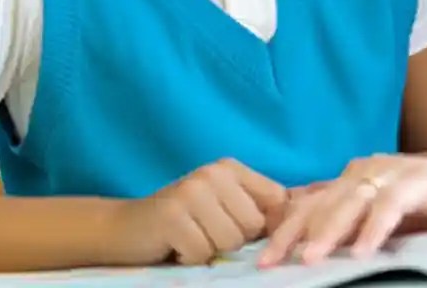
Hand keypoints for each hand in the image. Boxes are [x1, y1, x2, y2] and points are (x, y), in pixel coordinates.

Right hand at [108, 158, 286, 265]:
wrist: (126, 227)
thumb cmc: (183, 221)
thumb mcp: (223, 204)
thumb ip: (255, 206)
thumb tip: (300, 216)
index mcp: (231, 168)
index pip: (277, 198)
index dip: (269, 224)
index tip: (249, 233)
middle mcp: (213, 173)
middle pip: (253, 225)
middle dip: (233, 240)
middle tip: (207, 232)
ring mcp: (191, 191)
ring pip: (230, 241)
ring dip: (210, 249)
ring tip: (192, 237)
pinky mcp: (173, 215)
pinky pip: (202, 252)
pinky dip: (189, 257)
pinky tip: (177, 245)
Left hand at [258, 154, 426, 267]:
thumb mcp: (390, 229)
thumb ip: (355, 233)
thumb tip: (312, 257)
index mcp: (358, 181)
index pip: (310, 204)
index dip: (284, 231)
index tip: (263, 262)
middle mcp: (371, 170)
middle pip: (322, 202)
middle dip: (296, 235)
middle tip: (274, 264)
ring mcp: (398, 171)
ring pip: (352, 200)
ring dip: (330, 231)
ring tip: (311, 260)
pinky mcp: (425, 180)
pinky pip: (392, 203)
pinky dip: (376, 227)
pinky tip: (364, 252)